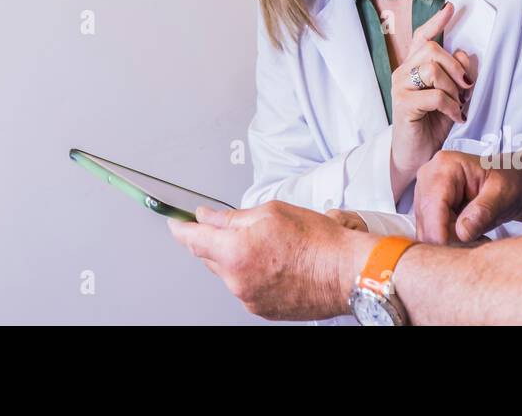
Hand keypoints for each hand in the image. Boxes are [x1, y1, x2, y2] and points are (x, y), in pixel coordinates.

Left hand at [167, 201, 374, 319]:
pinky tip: (275, 262)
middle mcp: (237, 280)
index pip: (193, 239)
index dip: (181, 228)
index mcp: (235, 252)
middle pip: (209, 256)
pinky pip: (245, 286)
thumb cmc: (318, 242)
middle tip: (239, 226)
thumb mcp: (271, 212)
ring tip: (270, 245)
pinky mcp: (262, 309)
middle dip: (216, 240)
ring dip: (237, 257)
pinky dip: (251, 273)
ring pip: (228, 272)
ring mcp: (249, 298)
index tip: (175, 223)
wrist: (347, 272)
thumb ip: (231, 216)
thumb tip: (207, 216)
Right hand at [390, 2, 474, 187]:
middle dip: (455, 66)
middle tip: (466, 86)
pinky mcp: (402, 104)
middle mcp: (402, 73)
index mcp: (412, 68)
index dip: (436, 21)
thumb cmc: (430, 126)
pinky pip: (435, 95)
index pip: (421, 37)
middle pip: (431, 49)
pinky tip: (456, 117)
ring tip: (458, 105)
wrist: (415, 157)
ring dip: (453, 88)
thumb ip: (456, 76)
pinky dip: (452, 106)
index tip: (451, 8)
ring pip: (432, 69)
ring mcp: (400, 87)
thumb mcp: (451, 97)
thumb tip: (464, 53)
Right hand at [414, 149, 521, 244]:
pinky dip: (448, 240)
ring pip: (426, 229)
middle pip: (426, 219)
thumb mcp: (503, 194)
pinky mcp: (425, 207)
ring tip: (477, 237)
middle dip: (448, 239)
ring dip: (450, 240)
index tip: (456, 253)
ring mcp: (424, 191)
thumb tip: (462, 233)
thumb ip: (483, 211)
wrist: (507, 183)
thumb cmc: (507, 182)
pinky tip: (468, 236)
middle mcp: (428, 176)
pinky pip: (430, 232)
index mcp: (445, 166)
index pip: (433, 204)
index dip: (440, 232)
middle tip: (479, 242)